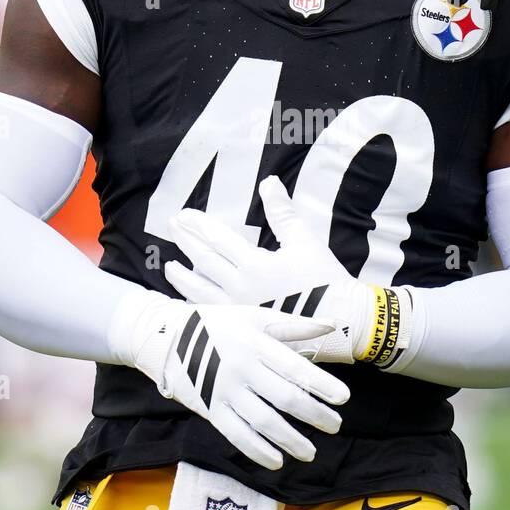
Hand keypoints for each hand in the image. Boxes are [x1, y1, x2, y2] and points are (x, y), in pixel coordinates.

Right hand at [121, 292, 348, 470]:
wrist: (168, 338)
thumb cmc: (220, 324)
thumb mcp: (256, 317)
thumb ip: (296, 325)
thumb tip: (333, 325)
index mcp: (257, 344)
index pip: (296, 368)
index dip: (321, 385)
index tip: (343, 398)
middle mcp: (243, 369)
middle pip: (286, 399)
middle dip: (315, 416)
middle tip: (335, 427)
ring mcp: (225, 392)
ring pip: (264, 422)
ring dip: (291, 441)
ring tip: (310, 452)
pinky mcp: (211, 410)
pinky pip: (237, 436)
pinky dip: (258, 451)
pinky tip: (277, 461)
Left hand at [165, 175, 376, 362]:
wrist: (340, 323)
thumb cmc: (324, 280)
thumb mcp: (304, 241)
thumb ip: (282, 212)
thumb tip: (269, 182)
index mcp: (255, 265)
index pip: (217, 239)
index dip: (199, 225)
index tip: (184, 214)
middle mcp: (240, 289)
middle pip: (204, 261)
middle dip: (185, 241)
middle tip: (171, 226)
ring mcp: (238, 311)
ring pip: (201, 292)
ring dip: (182, 277)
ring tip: (169, 266)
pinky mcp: (243, 327)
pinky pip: (211, 314)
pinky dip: (195, 303)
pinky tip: (188, 298)